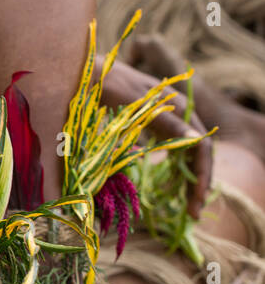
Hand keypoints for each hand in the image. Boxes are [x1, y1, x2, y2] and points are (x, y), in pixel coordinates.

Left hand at [103, 57, 212, 217]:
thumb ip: (164, 121)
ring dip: (189, 179)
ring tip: (187, 207)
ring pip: (188, 152)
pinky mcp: (151, 122)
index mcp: (177, 105)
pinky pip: (173, 148)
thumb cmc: (103, 83)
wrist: (82, 69)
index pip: (202, 146)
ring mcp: (165, 117)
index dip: (202, 174)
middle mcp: (176, 111)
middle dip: (198, 183)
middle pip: (198, 152)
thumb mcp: (134, 103)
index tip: (195, 201)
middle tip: (192, 213)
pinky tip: (173, 188)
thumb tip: (197, 141)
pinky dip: (176, 168)